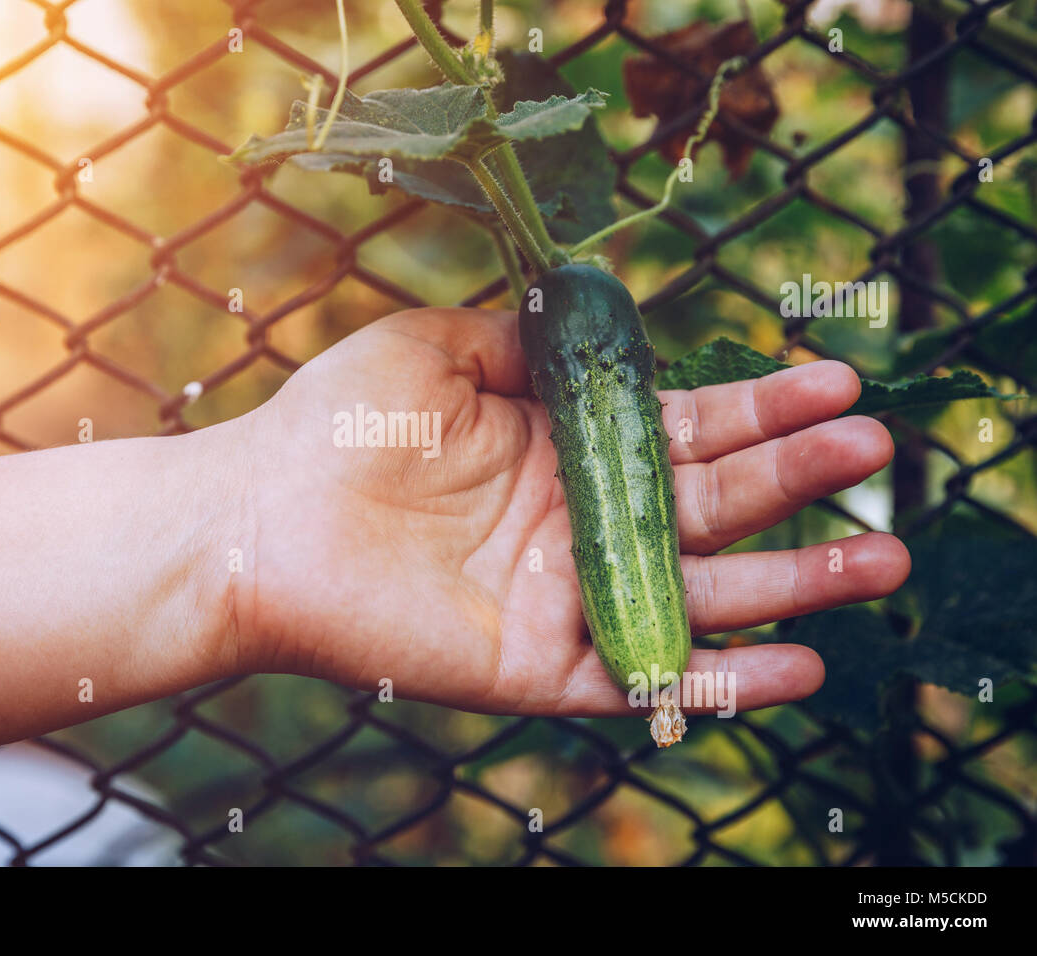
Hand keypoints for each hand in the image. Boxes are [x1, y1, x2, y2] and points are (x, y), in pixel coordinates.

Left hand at [234, 307, 909, 715]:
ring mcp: (569, 596)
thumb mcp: (439, 348)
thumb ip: (526, 338)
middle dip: (798, 477)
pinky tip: (799, 665)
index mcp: (566, 446)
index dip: (762, 408)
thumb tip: (598, 317)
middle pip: (715, 504)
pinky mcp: (544, 665)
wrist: (262, 521)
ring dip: (795, 581)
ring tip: (883, 559)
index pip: (687, 428)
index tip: (837, 384)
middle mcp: (581, 521)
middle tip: (879, 453)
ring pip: (703, 594)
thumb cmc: (337, 427)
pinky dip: (720, 678)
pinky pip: (647, 677)